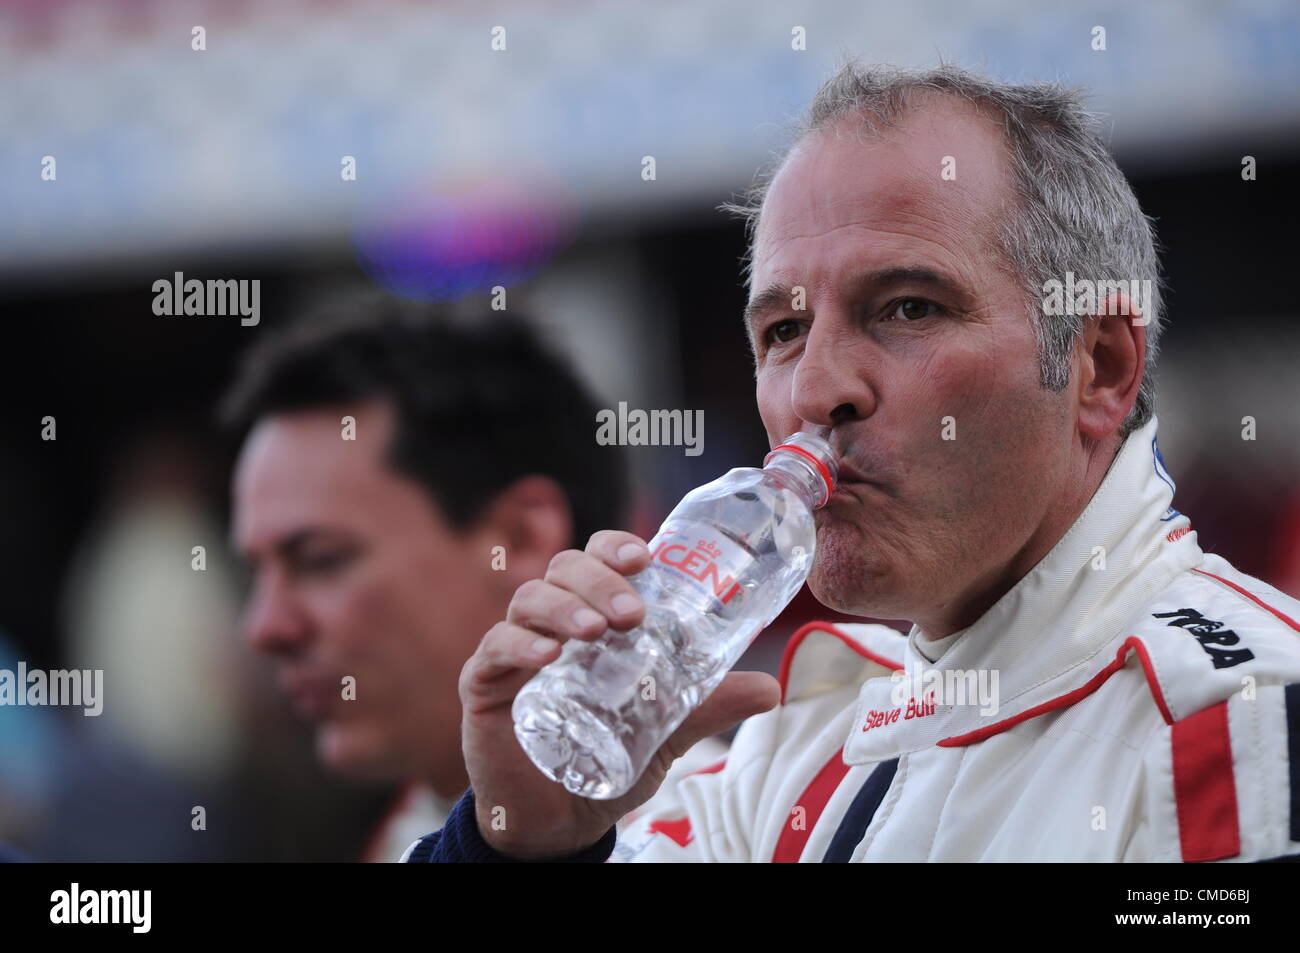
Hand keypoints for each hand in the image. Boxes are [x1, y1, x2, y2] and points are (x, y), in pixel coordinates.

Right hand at [458, 529, 780, 858]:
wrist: (561, 820)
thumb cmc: (608, 757)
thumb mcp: (668, 728)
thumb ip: (710, 703)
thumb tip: (771, 689)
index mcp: (590, 617)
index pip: (595, 559)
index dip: (614, 547)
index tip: (644, 557)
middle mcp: (551, 623)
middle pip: (563, 569)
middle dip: (598, 580)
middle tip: (631, 614)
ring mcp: (514, 650)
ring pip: (529, 599)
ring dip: (564, 607)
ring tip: (594, 633)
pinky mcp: (483, 684)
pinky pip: (494, 648)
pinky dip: (520, 644)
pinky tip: (547, 657)